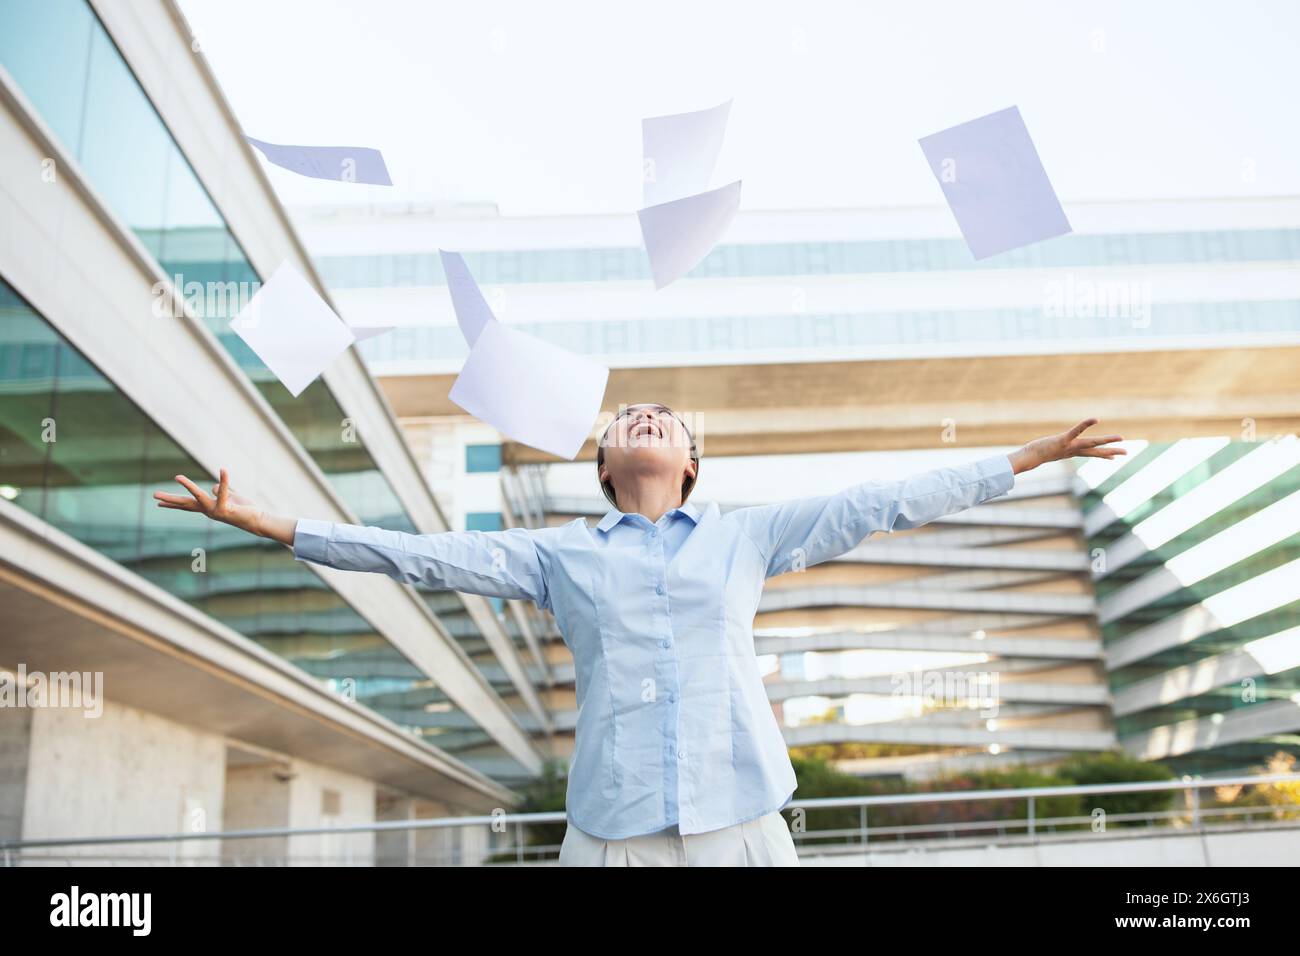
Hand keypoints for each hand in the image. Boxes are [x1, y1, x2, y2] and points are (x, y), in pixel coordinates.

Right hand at [153, 468, 263, 535]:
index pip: (187, 505)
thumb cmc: (245, 509)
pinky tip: (223, 469)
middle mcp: (209, 511)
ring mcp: (215, 511)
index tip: (158, 503)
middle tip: (153, 495)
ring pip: (198, 496)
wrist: (258, 520)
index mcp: (208, 508)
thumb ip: (221, 490)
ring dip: (188, 485)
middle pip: (185, 504)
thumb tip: (213, 487)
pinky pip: (223, 491)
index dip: (173, 504)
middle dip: (169, 500)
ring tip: (177, 476)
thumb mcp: (230, 497)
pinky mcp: (226, 509)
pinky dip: (224, 480)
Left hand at [1008, 419, 1125, 474]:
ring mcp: (1070, 446)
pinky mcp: (1063, 440)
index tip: (1115, 459)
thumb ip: (1054, 452)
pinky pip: (1076, 430)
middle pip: (1096, 451)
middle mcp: (1074, 450)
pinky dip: (1086, 424)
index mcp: (1072, 452)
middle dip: (1112, 451)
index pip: (1091, 455)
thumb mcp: (1049, 453)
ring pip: (1092, 443)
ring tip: (1121, 438)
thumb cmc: (1037, 454)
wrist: (1029, 457)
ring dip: (1107, 440)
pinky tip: (1096, 419)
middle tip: (1127, 452)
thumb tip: (1056, 453)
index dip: (1104, 457)